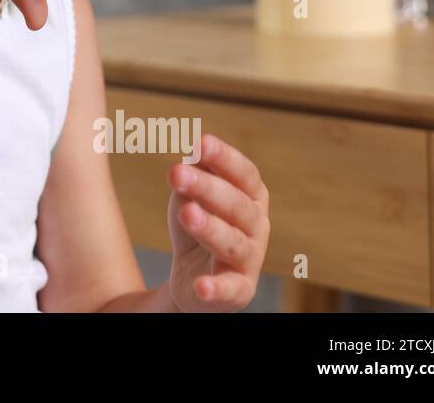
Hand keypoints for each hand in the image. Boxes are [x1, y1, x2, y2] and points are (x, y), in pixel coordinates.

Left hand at [165, 134, 269, 311]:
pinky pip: (230, 289)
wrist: (193, 275)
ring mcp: (249, 259)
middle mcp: (257, 226)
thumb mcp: (191, 193)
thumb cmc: (198, 221)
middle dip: (208, 188)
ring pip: (233, 242)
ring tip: (187, 213)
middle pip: (236, 205)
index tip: (201, 142)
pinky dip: (217, 288)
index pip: (244, 174)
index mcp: (251, 196)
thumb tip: (196, 150)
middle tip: (176, 173)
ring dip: (211, 227)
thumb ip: (195, 171)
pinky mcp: (238, 290)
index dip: (225, 158)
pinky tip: (202, 286)